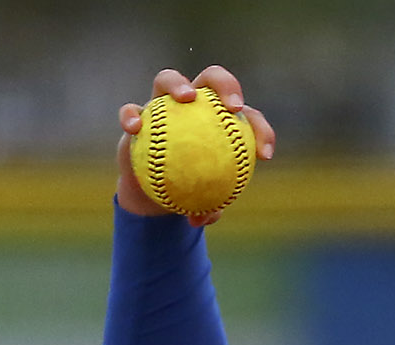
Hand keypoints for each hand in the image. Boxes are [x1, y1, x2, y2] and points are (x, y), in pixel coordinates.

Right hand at [117, 65, 276, 223]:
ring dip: (177, 84)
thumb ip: (207, 208)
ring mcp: (163, 105)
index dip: (260, 129)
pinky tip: (135, 128)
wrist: (154, 193)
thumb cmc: (189, 195)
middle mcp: (193, 104)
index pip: (247, 116)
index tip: (263, 155)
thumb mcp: (202, 205)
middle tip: (233, 106)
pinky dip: (132, 116)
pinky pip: (131, 110)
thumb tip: (208, 216)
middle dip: (226, 84)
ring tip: (185, 98)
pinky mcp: (137, 115)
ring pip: (167, 79)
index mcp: (220, 120)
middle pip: (212, 78)